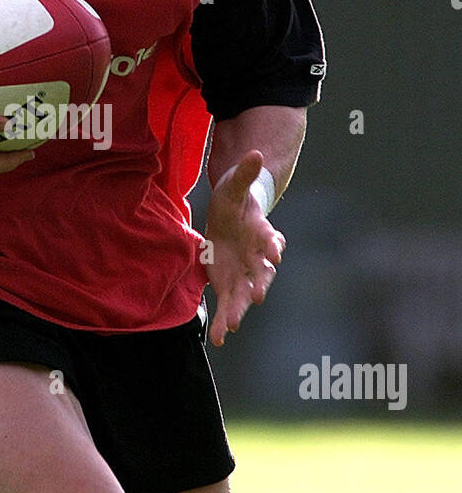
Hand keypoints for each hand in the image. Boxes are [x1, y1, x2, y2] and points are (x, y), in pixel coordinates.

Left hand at [204, 150, 285, 346]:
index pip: (269, 238)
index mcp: (260, 231)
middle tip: (256, 296)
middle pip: (261, 273)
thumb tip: (255, 153)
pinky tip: (219, 339)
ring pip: (244, 293)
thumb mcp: (235, 184)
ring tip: (231, 326)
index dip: (272, 245)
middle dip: (258, 284)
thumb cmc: (235, 198)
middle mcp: (256, 257)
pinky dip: (223, 321)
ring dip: (238, 309)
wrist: (231, 215)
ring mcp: (244, 273)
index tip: (274, 252)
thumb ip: (244, 174)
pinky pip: (227, 305)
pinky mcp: (228, 284)